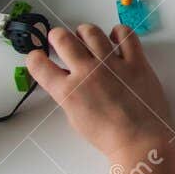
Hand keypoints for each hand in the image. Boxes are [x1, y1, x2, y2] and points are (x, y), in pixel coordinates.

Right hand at [26, 24, 174, 159]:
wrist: (140, 142)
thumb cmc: (109, 137)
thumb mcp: (77, 119)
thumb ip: (70, 96)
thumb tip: (69, 81)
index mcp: (68, 91)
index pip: (39, 65)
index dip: (34, 58)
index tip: (38, 56)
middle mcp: (87, 72)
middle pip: (62, 39)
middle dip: (57, 36)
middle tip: (60, 39)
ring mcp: (112, 65)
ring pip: (91, 32)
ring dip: (84, 31)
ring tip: (85, 36)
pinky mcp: (136, 62)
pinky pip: (126, 35)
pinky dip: (118, 31)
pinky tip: (115, 36)